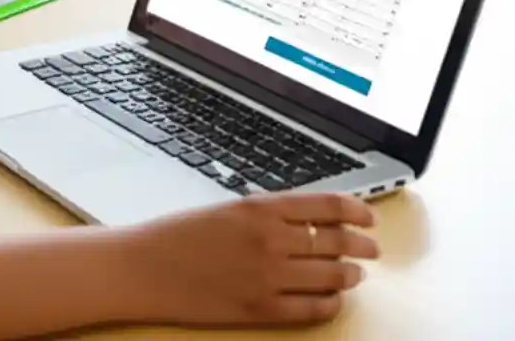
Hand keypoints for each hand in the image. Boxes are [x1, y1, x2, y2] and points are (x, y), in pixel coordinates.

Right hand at [119, 193, 378, 326]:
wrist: (143, 267)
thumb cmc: (179, 235)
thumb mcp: (229, 208)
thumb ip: (272, 213)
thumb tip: (316, 221)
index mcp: (262, 207)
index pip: (329, 205)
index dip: (358, 211)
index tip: (368, 218)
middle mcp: (270, 239)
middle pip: (336, 241)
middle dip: (362, 246)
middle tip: (371, 250)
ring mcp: (267, 276)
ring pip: (331, 276)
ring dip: (350, 276)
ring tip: (354, 276)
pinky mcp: (259, 309)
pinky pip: (312, 309)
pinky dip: (330, 304)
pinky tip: (332, 300)